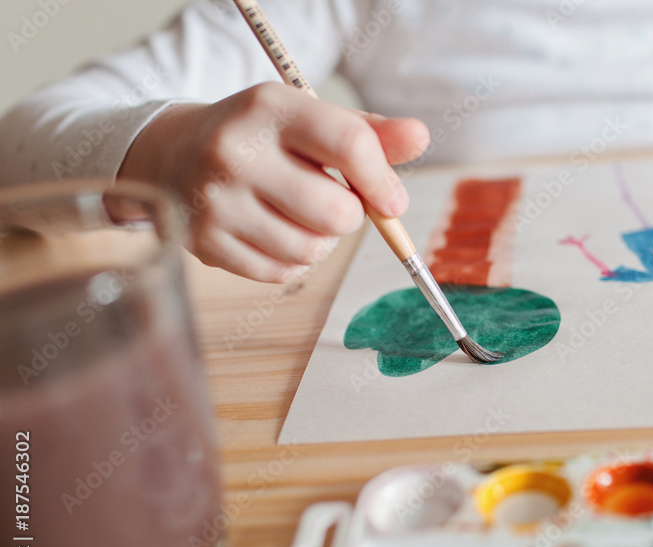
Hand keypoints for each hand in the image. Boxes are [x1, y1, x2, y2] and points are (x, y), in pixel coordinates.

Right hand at [118, 82, 428, 281]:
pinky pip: (283, 273)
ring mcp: (216, 201)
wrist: (172, 153)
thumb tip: (420, 137)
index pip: (349, 145)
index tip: (392, 200)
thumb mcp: (308, 119)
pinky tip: (273, 231)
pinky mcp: (204, 243)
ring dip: (321, 240)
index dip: (383, 181)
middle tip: (330, 200)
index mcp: (270, 108)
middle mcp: (236, 152)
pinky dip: (293, 259)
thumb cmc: (260, 137)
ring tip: (298, 214)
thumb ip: (368, 133)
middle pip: (338, 213)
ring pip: (313, 250)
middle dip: (350, 215)